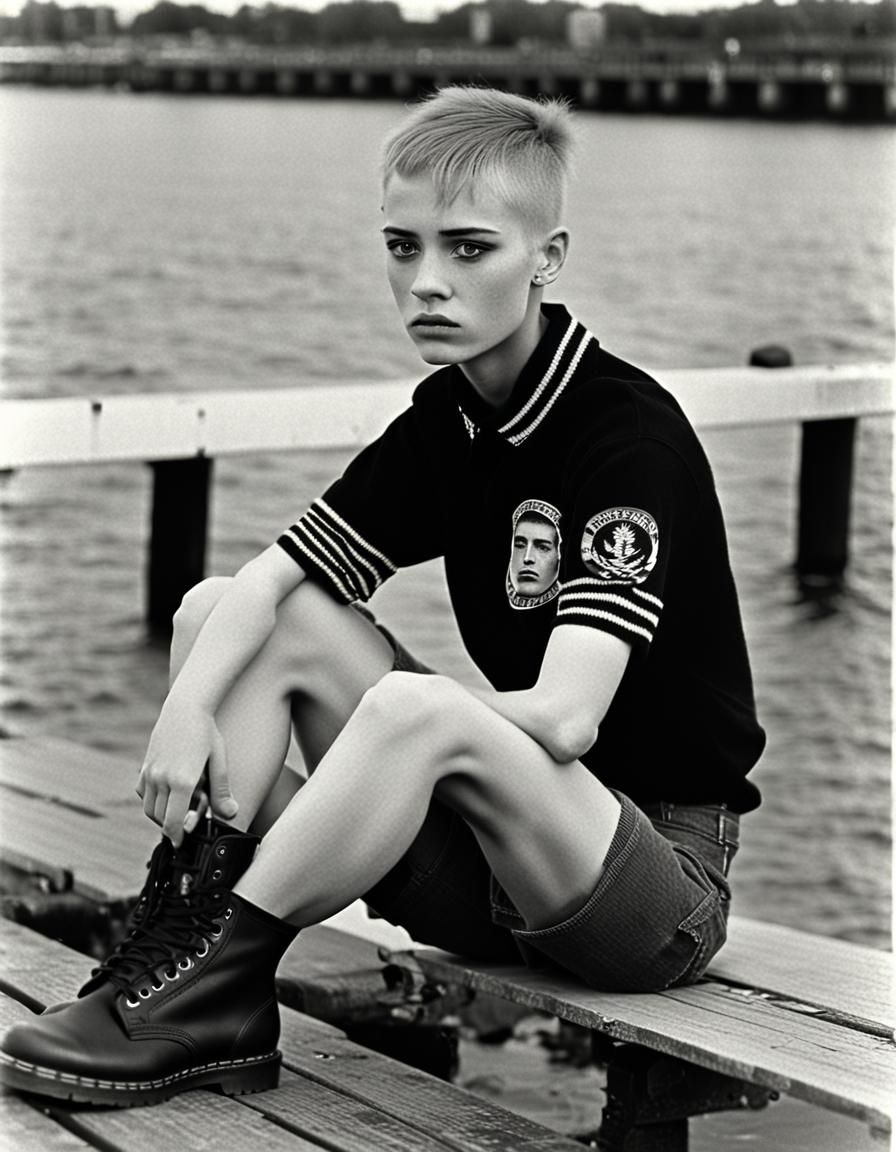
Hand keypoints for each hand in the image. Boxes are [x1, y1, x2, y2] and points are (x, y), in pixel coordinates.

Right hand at [137, 696, 237, 845]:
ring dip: (162, 814)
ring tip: (180, 807)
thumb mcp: (218, 761)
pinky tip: (168, 793)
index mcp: (182, 781)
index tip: (183, 843)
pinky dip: (152, 800)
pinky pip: (143, 792)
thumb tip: (231, 814)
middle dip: (173, 826)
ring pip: (149, 807)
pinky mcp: (145, 765)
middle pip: (160, 818)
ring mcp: (150, 772)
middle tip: (188, 821)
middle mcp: (162, 778)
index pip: (174, 822)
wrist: (186, 707)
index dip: (178, 836)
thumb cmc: (206, 732)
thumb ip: (221, 791)